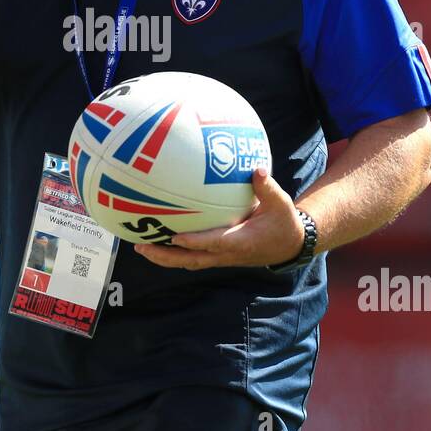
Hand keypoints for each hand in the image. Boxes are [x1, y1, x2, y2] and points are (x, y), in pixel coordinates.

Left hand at [133, 167, 304, 269]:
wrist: (290, 244)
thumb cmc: (283, 222)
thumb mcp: (281, 203)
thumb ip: (267, 187)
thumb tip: (256, 169)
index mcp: (241, 242)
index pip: (213, 243)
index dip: (194, 242)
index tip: (174, 236)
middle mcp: (227, 254)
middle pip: (191, 259)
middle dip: (165, 255)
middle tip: (141, 246)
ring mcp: (220, 257)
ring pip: (188, 262)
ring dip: (164, 257)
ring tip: (140, 246)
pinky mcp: (218, 256)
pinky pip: (192, 257)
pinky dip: (174, 252)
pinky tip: (158, 241)